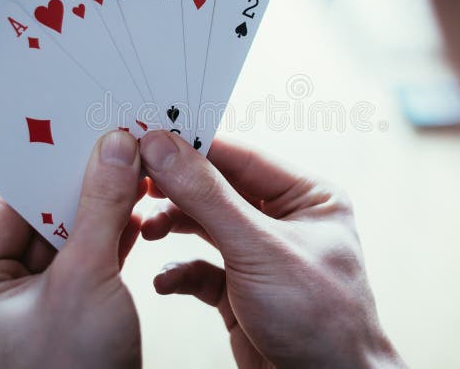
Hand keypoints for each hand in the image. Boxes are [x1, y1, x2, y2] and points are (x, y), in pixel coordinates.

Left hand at [0, 131, 143, 368]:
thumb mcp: (85, 283)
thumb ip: (101, 210)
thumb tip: (117, 147)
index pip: (13, 204)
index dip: (51, 164)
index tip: (86, 128)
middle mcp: (0, 291)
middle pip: (45, 215)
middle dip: (85, 182)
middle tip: (119, 140)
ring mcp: (39, 300)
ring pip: (74, 234)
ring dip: (106, 204)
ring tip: (138, 165)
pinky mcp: (73, 307)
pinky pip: (92, 256)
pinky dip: (117, 232)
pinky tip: (141, 205)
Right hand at [139, 131, 403, 368]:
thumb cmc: (322, 321)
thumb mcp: (259, 249)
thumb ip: (208, 197)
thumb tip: (165, 149)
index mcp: (307, 197)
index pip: (242, 157)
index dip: (194, 147)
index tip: (149, 137)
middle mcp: (285, 221)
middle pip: (218, 189)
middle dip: (177, 189)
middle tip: (137, 181)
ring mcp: (261, 256)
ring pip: (205, 225)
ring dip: (173, 226)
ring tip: (146, 228)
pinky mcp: (241, 290)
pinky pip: (201, 268)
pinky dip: (180, 271)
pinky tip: (166, 281)